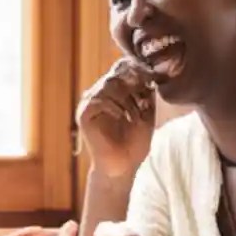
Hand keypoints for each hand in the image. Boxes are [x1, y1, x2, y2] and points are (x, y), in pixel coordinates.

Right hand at [76, 59, 155, 177]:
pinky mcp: (84, 115)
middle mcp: (99, 94)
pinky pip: (98, 100)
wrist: (123, 166)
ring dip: (127, 98)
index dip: (137, 70)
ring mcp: (90, 104)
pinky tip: (123, 118)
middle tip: (144, 101)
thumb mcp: (147, 112)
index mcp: (113, 92)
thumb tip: (151, 72)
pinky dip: (115, 107)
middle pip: (115, 74)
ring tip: (134, 116)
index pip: (121, 68)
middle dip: (134, 84)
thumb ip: (147, 93)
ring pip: (108, 84)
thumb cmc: (134, 143)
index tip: (152, 79)